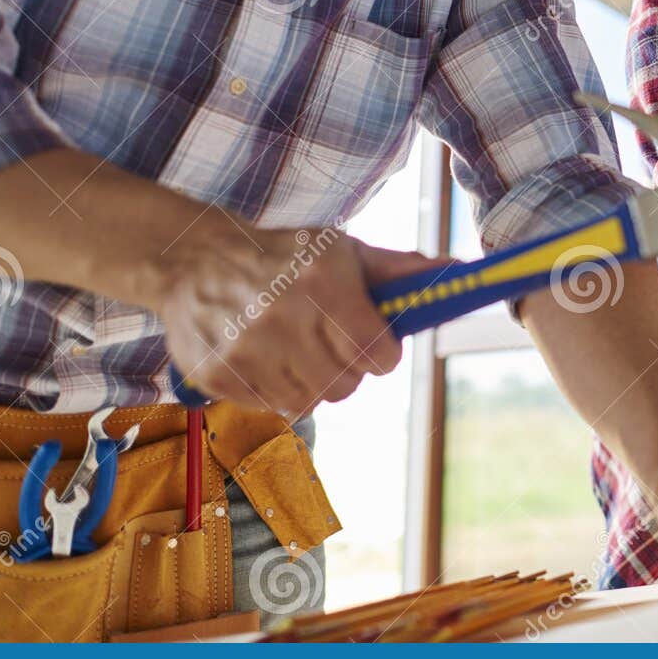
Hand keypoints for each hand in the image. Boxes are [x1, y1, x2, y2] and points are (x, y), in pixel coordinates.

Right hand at [160, 220, 452, 416]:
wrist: (195, 258)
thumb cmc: (286, 256)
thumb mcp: (343, 251)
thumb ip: (402, 271)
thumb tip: (463, 272)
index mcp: (322, 281)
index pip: (377, 353)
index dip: (381, 353)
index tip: (373, 342)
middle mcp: (282, 316)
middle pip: (346, 386)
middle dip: (348, 369)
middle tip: (330, 343)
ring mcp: (245, 349)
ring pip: (310, 402)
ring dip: (313, 382)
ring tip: (297, 348)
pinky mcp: (216, 375)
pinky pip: (269, 407)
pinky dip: (274, 389)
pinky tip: (265, 357)